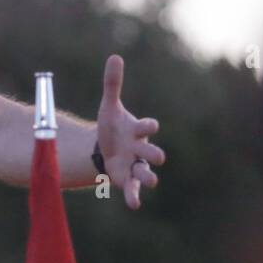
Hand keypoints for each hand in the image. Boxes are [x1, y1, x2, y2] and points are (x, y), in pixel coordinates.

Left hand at [96, 54, 165, 210]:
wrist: (104, 147)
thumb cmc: (112, 126)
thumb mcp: (109, 106)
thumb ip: (112, 84)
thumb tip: (115, 56)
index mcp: (137, 130)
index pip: (147, 127)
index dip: (148, 125)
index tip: (149, 125)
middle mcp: (140, 149)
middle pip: (152, 153)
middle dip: (155, 155)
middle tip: (157, 157)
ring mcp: (135, 165)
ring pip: (146, 173)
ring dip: (149, 178)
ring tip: (151, 181)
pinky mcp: (126, 179)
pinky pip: (133, 190)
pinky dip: (134, 197)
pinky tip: (135, 205)